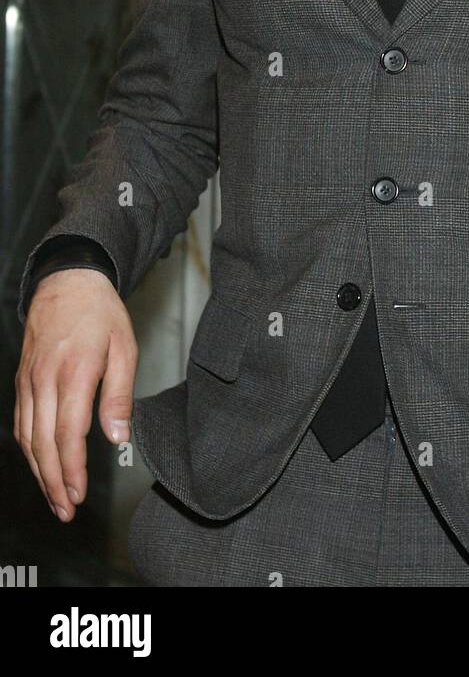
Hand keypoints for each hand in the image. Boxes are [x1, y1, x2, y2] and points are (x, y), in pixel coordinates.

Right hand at [14, 268, 137, 522]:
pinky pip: (21, 421)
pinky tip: (39, 464)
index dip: (72, 469)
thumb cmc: (100, 313)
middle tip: (66, 510)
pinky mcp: (22, 379)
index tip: (79, 494)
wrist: (67, 282)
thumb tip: (117, 436)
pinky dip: (28, 449)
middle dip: (54, 482)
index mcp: (75, 372)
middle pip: (43, 443)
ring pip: (27, 437)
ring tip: (54, 498)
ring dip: (39, 472)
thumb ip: (119, 394)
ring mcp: (29, 380)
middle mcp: (46, 379)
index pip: (68, 433)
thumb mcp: (124, 347)